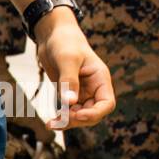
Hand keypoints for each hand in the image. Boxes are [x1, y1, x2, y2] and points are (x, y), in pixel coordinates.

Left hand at [34, 10, 114, 128]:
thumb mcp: (67, 59)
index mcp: (100, 79)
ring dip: (68, 122)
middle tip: (60, 119)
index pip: (106, 104)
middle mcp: (94, 87)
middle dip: (78, 119)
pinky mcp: (69, 93)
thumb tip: (70, 103)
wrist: (53, 35)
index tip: (77, 116)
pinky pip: (69, 111)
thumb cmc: (65, 42)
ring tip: (52, 123)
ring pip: (80, 115)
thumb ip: (69, 81)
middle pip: (93, 113)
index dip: (95, 113)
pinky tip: (51, 120)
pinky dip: (61, 118)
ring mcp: (81, 91)